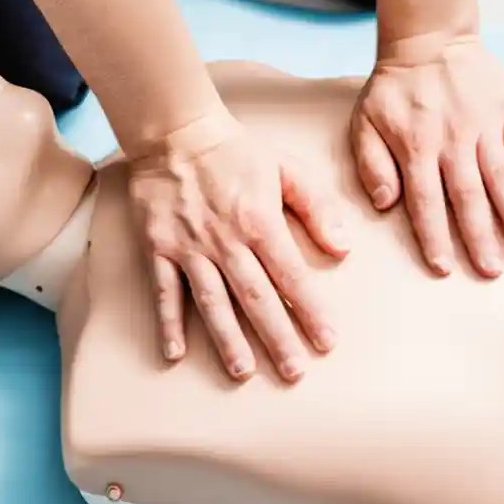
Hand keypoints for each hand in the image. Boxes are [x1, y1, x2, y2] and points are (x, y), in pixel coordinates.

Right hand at [128, 110, 350, 382]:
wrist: (176, 132)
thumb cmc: (235, 151)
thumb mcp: (287, 167)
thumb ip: (318, 206)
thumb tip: (344, 247)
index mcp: (260, 222)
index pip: (291, 275)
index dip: (310, 310)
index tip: (327, 341)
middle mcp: (225, 240)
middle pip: (255, 297)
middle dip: (277, 337)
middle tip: (293, 372)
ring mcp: (189, 247)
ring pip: (212, 301)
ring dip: (227, 339)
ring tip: (242, 371)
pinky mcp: (159, 248)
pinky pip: (164, 291)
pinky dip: (168, 323)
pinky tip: (174, 353)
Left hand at [350, 36, 503, 276]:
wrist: (428, 39)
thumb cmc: (392, 89)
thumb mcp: (365, 122)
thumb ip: (372, 164)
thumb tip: (386, 204)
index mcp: (416, 148)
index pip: (425, 202)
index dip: (434, 236)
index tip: (444, 268)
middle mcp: (452, 142)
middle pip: (468, 197)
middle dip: (479, 236)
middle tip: (492, 270)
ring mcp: (484, 128)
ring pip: (501, 178)